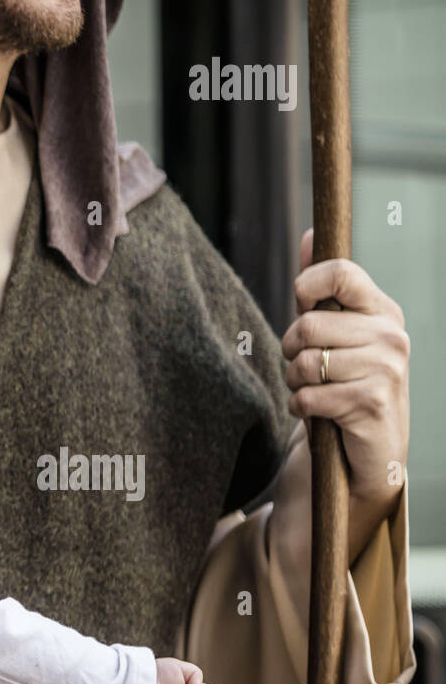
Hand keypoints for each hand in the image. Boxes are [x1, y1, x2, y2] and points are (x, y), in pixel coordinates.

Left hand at [281, 228, 409, 511]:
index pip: (340, 273)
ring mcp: (386, 369)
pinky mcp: (372, 403)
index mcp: (382, 310)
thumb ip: (320, 286)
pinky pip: (308, 395)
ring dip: (295, 382)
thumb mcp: (332, 331)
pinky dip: (300, 406)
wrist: (367, 448)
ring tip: (315, 389)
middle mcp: (391, 335)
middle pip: (307, 324)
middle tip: (305, 366)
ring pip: (304, 362)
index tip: (302, 307)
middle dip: (290, 350)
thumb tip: (310, 235)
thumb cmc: (344, 381)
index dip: (305, 287)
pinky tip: (319, 412)